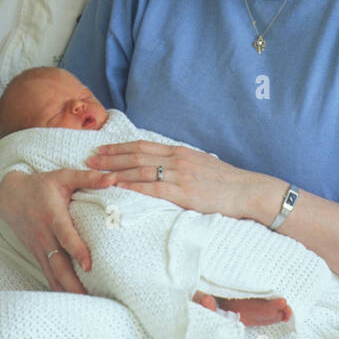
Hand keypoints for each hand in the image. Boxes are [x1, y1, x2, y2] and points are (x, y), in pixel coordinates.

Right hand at [0, 168, 115, 293]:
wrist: (11, 196)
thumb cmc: (40, 185)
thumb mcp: (63, 176)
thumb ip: (88, 178)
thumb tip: (113, 177)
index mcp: (53, 216)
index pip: (65, 236)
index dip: (77, 251)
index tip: (89, 265)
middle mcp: (45, 236)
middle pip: (58, 264)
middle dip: (72, 283)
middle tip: (90, 298)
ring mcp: (39, 248)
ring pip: (52, 274)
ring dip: (66, 290)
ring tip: (85, 304)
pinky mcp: (37, 254)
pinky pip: (48, 274)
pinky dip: (59, 287)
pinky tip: (72, 298)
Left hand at [88, 141, 281, 219]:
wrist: (248, 190)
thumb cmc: (226, 181)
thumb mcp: (202, 164)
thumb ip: (182, 164)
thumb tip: (164, 165)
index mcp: (180, 151)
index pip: (143, 146)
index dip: (119, 147)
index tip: (102, 148)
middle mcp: (177, 159)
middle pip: (136, 155)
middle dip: (110, 157)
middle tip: (90, 158)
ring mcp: (180, 175)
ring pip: (140, 170)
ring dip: (116, 171)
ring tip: (96, 172)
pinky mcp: (184, 192)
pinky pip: (153, 188)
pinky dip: (133, 186)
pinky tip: (119, 186)